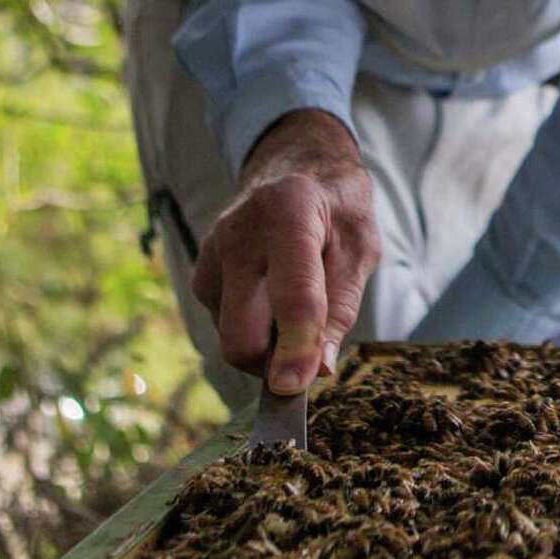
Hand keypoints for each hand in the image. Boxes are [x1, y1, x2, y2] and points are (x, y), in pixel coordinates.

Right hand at [190, 108, 379, 393]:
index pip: (292, 296)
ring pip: (230, 337)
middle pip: (241, 333)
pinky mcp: (199, 275)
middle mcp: (238, 232)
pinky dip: (252, 330)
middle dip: (273, 362)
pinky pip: (222, 326)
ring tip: (295, 305)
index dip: (296, 349)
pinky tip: (272, 298)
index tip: (295, 387)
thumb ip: (340, 310)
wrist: (296, 171)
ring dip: (265, 344)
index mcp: (288, 213)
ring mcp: (211, 255)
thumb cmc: (336, 210)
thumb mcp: (359, 250)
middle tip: (309, 355)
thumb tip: (318, 371)